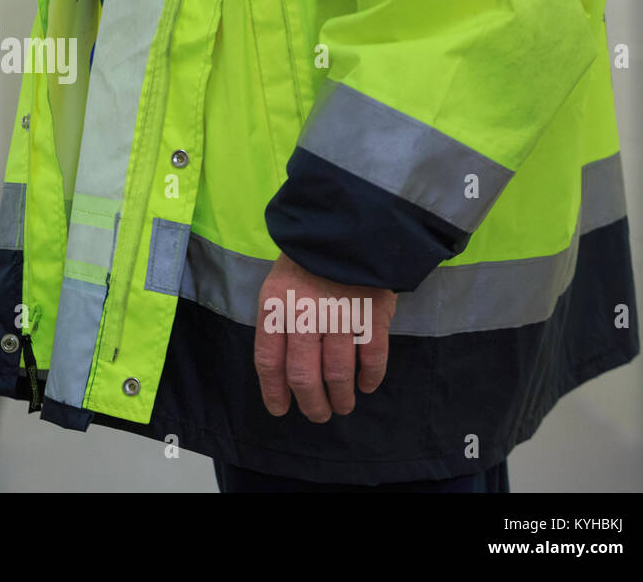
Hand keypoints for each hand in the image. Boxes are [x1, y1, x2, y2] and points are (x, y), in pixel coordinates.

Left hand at [254, 252, 396, 421]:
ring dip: (341, 397)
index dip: (274, 392)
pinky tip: (366, 386)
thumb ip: (277, 323)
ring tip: (342, 406)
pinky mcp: (372, 314)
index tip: (281, 410)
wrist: (346, 227)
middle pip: (303, 375)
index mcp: (276, 306)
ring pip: (338, 373)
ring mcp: (340, 316)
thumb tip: (280, 370)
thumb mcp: (277, 285)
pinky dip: (370, 378)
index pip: (269, 360)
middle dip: (311, 403)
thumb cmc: (306, 260)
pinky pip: (373, 358)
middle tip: (318, 415)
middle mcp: (305, 315)